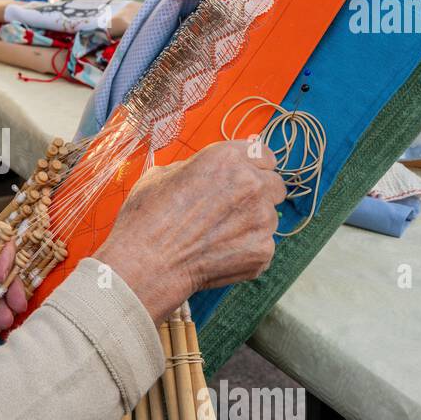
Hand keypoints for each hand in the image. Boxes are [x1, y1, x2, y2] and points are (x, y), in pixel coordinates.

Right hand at [93, 141, 286, 323]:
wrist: (145, 264)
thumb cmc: (147, 218)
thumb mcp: (162, 175)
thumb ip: (196, 168)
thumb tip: (206, 173)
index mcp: (227, 158)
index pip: (264, 154)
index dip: (253, 167)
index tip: (244, 178)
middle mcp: (251, 184)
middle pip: (275, 185)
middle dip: (258, 195)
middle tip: (232, 210)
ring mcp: (261, 220)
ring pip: (269, 218)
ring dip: (252, 225)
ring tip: (217, 237)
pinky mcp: (262, 251)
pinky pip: (262, 247)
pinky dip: (246, 252)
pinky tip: (218, 255)